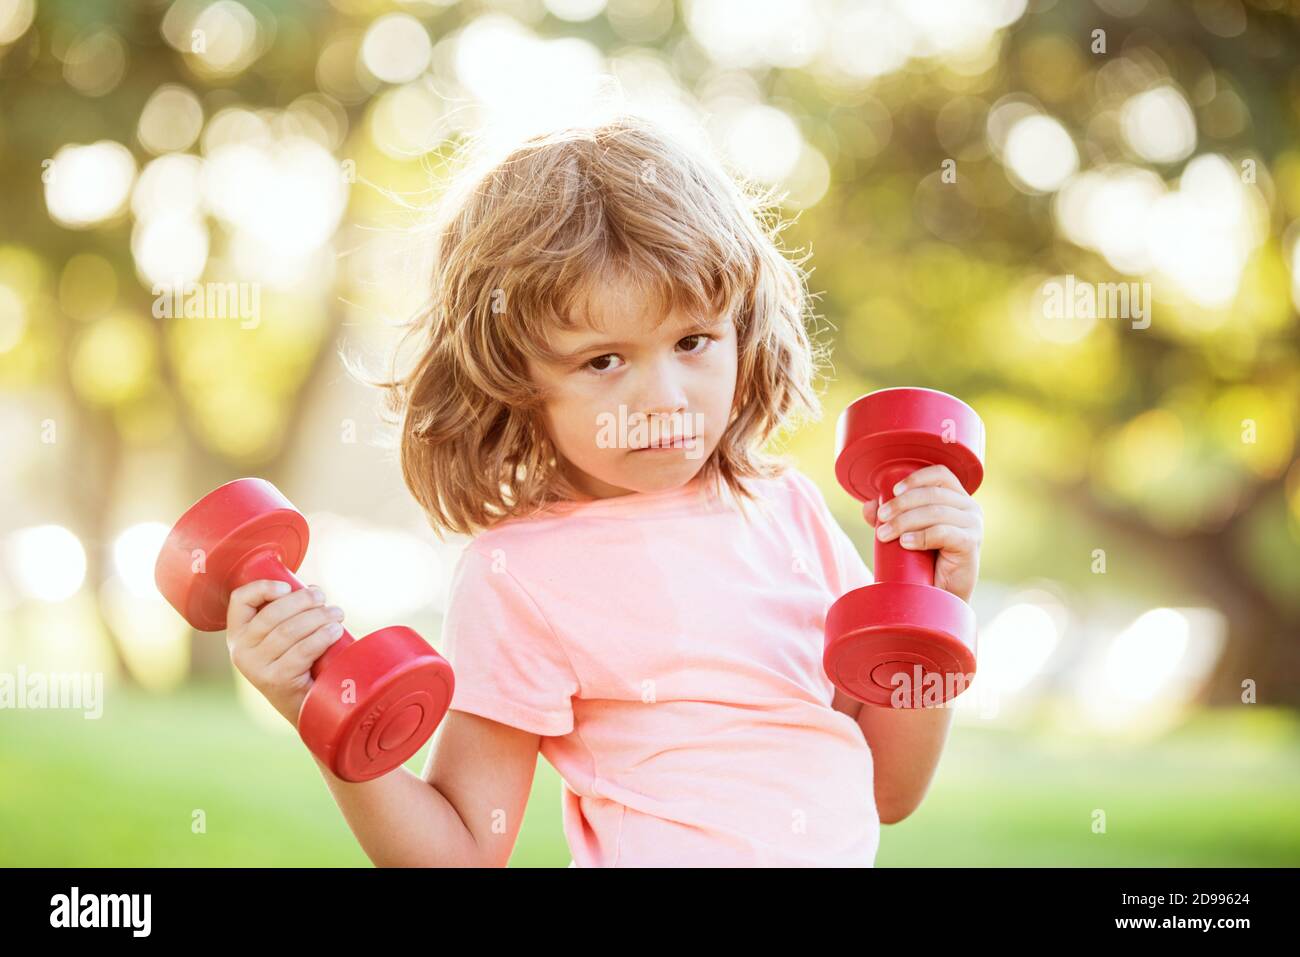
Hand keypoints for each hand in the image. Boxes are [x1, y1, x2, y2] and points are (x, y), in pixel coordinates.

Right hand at [225, 580, 346, 728]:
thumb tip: (313, 590)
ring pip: (288, 631)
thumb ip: (290, 612)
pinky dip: (321, 637)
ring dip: (318, 617)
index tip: (287, 586)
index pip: (239, 600)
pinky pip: (302, 651)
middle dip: (303, 601)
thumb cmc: (299, 663)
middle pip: (271, 614)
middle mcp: (241, 651)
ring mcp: (256, 668)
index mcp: (238, 634)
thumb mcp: (284, 636)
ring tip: (337, 614)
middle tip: (324, 599)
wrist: (304, 708)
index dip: (262, 587)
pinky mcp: (275, 680)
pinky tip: (335, 631)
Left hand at [862, 465, 982, 603]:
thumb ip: (888, 516)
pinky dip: (921, 536)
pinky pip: (943, 532)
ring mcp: (973, 526)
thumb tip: (869, 505)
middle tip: (881, 520)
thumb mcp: (904, 533)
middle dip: (901, 505)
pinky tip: (905, 543)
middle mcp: (969, 508)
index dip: (916, 478)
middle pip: (932, 494)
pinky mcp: (970, 544)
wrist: (942, 596)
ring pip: (935, 512)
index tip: (893, 491)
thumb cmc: (925, 562)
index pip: (940, 474)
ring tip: (885, 535)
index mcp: (957, 498)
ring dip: (904, 521)